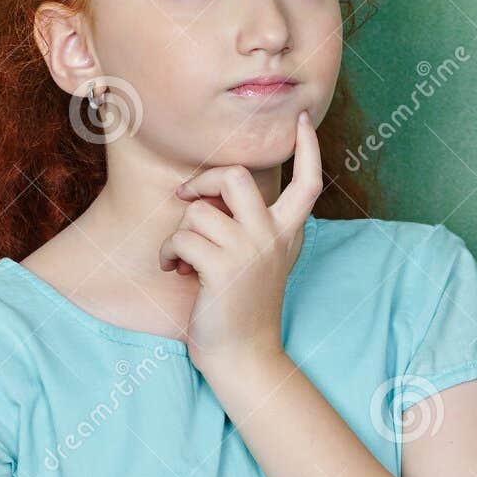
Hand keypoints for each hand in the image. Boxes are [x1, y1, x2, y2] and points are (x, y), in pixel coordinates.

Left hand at [160, 110, 322, 376]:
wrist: (243, 355)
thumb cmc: (244, 306)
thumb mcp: (261, 260)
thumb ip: (254, 226)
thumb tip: (212, 194)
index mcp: (288, 232)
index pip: (308, 183)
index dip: (308, 148)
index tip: (300, 120)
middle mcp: (274, 237)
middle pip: (235, 177)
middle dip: (200, 181)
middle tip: (186, 197)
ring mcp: (250, 251)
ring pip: (198, 212)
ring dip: (179, 235)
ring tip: (181, 260)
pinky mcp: (223, 268)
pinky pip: (181, 238)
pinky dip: (168, 255)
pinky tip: (175, 271)